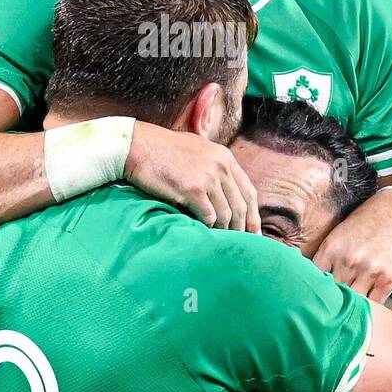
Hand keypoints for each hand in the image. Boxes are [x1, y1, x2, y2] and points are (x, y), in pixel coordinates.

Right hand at [125, 122, 260, 232]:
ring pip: (225, 214)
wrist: (138, 146)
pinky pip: (208, 216)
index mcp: (225, 157)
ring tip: (218, 241)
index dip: (254, 215)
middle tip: (240, 245)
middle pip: (241, 205)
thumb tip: (224, 189)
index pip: (249, 191)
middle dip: (242, 228)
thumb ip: (213, 165)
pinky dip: (207, 227)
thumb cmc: (162, 150)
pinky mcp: (192, 189)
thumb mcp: (196, 149)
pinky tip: (201, 231)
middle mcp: (221, 166)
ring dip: (222, 230)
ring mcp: (208, 177)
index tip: (254, 232)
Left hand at [313, 187, 391, 302]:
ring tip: (349, 307)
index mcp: (332, 248)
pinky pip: (374, 304)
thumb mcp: (339, 234)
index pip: (314, 280)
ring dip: (352, 305)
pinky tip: (366, 303)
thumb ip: (326, 258)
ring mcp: (370, 270)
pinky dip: (370, 306)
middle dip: (332, 300)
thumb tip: (309, 281)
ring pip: (354, 302)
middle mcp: (349, 260)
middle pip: (333, 294)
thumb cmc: (366, 223)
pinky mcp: (389, 279)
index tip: (314, 297)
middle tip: (331, 306)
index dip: (314, 290)